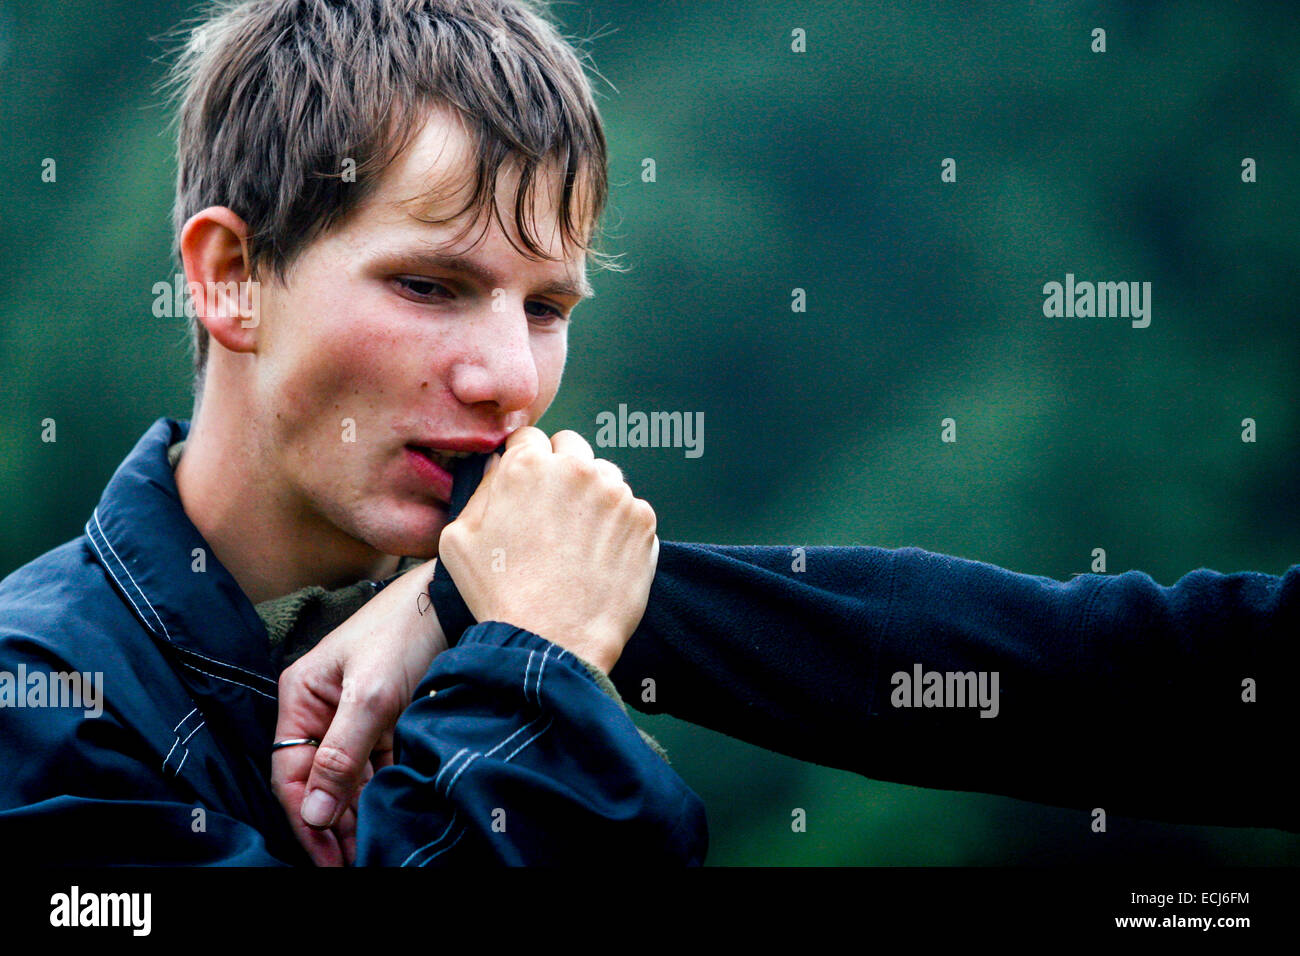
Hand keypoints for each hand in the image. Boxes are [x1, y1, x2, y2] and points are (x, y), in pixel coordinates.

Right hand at [271, 557, 445, 865]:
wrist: (453, 599)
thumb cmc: (405, 634)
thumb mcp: (371, 697)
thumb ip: (341, 756)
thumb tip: (314, 814)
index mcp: (301, 696)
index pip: (290, 773)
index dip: (306, 819)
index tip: (326, 858)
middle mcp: (320, 708)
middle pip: (317, 780)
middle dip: (331, 824)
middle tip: (351, 863)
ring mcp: (352, 713)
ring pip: (346, 777)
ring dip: (355, 813)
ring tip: (370, 849)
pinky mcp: (384, 716)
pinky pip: (373, 765)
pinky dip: (378, 792)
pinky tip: (386, 818)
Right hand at [437, 426, 658, 673]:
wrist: (552, 642)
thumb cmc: (500, 595)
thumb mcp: (459, 539)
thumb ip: (479, 491)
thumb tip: (498, 467)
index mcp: (528, 466)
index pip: (530, 438)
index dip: (525, 461)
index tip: (527, 486)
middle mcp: (576, 469)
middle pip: (572, 447)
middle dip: (562, 470)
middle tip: (553, 513)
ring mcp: (615, 493)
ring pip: (605, 477)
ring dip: (593, 497)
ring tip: (577, 542)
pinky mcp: (643, 520)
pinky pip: (629, 511)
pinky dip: (617, 527)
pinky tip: (599, 558)